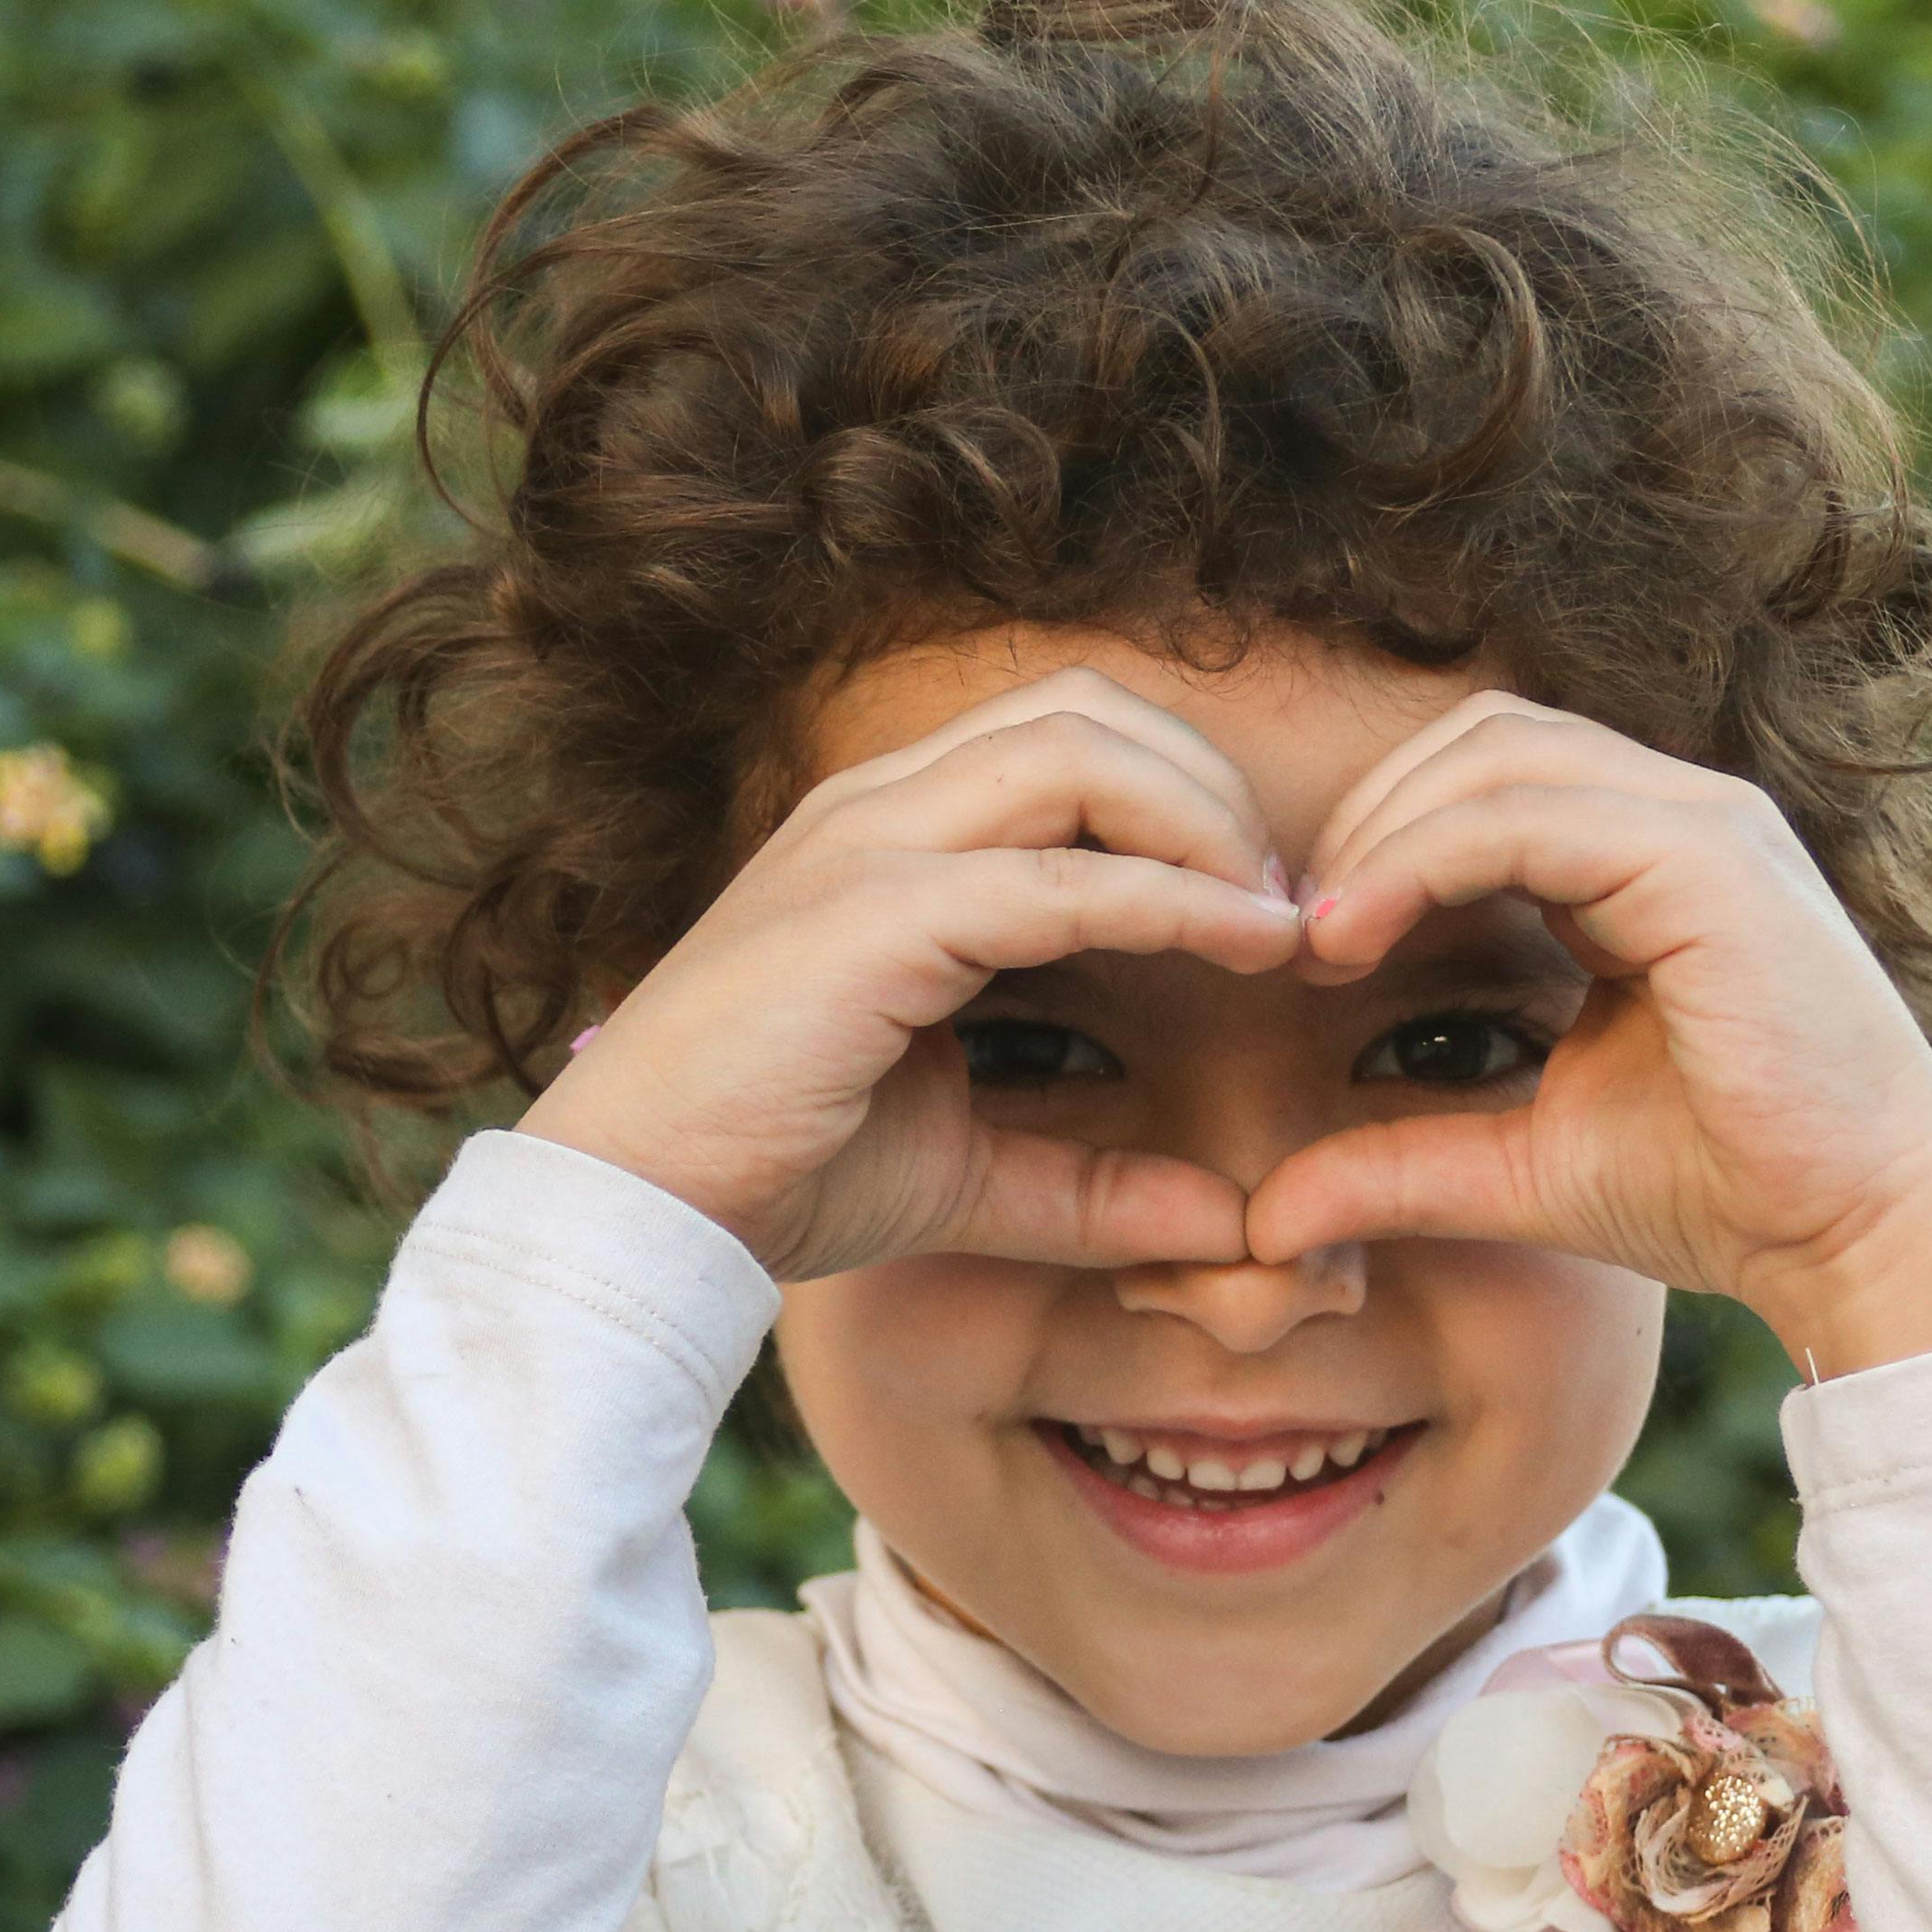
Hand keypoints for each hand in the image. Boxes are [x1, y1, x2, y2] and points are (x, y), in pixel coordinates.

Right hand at [518, 669, 1305, 1282]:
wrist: (643, 1212)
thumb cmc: (778, 1174)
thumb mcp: (964, 1171)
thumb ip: (1090, 1185)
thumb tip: (1222, 1222)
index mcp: (890, 834)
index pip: (1065, 736)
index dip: (1186, 798)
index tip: (1269, 908)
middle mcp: (878, 809)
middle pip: (1088, 709)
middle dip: (1213, 788)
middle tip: (1289, 903)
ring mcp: (871, 847)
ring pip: (1082, 750)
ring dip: (1206, 823)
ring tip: (1276, 919)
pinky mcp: (878, 916)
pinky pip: (1062, 877)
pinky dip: (1173, 901)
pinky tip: (1244, 949)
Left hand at [1248, 693, 1931, 1375]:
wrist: (1858, 1239)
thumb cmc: (1725, 1194)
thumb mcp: (1522, 1167)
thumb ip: (1401, 1163)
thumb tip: (1263, 1213)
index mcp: (1648, 861)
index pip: (1482, 778)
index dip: (1375, 839)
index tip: (1300, 952)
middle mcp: (1682, 815)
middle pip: (1476, 738)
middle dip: (1363, 820)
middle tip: (1289, 935)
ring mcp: (1703, 823)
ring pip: (1492, 755)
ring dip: (1378, 834)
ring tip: (1316, 939)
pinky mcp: (1710, 861)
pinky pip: (1528, 814)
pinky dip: (1421, 858)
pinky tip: (1357, 936)